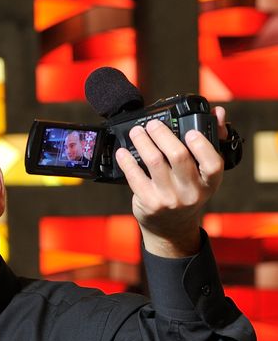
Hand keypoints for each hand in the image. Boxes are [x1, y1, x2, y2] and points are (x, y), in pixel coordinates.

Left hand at [115, 108, 226, 257]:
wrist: (170, 228)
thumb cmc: (187, 192)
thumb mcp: (203, 174)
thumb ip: (212, 142)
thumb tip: (218, 112)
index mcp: (209, 183)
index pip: (213, 164)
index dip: (202, 146)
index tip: (189, 131)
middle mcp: (190, 192)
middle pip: (178, 156)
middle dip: (163, 135)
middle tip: (153, 124)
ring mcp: (169, 199)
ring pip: (154, 161)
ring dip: (142, 142)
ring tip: (137, 132)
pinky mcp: (149, 203)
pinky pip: (135, 176)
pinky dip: (127, 161)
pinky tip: (123, 152)